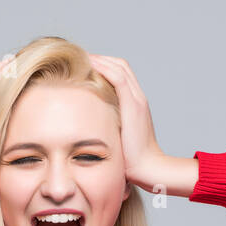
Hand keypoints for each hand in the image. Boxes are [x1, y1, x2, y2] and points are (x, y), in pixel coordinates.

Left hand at [87, 53, 165, 190]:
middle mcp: (138, 97)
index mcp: (135, 103)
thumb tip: (87, 128)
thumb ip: (106, 127)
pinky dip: (105, 68)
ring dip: (100, 60)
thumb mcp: (116, 138)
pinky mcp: (134, 105)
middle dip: (100, 59)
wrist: (147, 167)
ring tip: (80, 57)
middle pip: (120, 65)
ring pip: (120, 67)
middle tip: (78, 57)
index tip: (83, 66)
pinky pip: (119, 78)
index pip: (120, 73)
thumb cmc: (130, 159)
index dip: (103, 65)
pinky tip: (89, 66)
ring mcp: (137, 100)